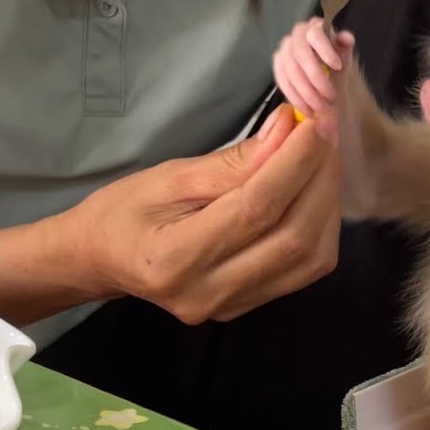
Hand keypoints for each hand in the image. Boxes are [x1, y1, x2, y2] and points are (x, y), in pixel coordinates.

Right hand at [63, 105, 340, 323]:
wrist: (102, 259)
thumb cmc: (123, 211)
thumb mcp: (166, 176)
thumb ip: (230, 162)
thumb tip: (287, 129)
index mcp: (174, 259)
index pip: (255, 209)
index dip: (294, 163)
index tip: (315, 121)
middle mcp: (207, 293)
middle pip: (292, 237)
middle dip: (319, 178)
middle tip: (326, 132)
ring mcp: (231, 307)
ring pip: (309, 258)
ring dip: (327, 202)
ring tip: (322, 157)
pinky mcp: (248, 307)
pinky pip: (304, 270)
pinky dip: (319, 225)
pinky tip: (313, 191)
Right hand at [272, 17, 355, 139]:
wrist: (326, 78)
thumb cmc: (336, 63)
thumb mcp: (345, 54)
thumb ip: (345, 44)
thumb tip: (346, 37)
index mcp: (314, 27)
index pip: (315, 34)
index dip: (325, 50)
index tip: (338, 66)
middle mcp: (295, 36)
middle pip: (300, 54)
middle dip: (316, 77)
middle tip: (331, 96)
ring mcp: (284, 50)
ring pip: (290, 71)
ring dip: (306, 92)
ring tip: (322, 107)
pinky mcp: (277, 66)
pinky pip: (282, 82)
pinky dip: (295, 98)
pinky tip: (308, 109)